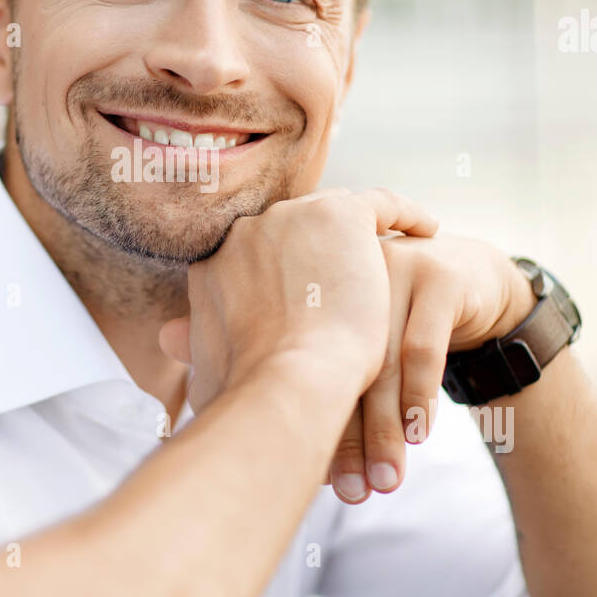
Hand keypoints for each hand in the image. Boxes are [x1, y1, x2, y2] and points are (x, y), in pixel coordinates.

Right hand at [158, 187, 439, 417]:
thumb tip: (171, 344)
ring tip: (389, 250)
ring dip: (356, 235)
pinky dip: (402, 213)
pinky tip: (425, 229)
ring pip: (332, 214)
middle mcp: (245, 232)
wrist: (289, 382)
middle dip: (314, 251)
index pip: (257, 256)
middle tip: (349, 275)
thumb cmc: (250, 394)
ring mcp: (291, 218)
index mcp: (213, 265)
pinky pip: (379, 203)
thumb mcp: (207, 370)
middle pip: (291, 230)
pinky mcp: (339, 216)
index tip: (309, 291)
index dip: (284, 271)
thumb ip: (195, 349)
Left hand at [326, 234, 537, 502]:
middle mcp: (346, 272)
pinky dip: (419, 398)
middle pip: (340, 367)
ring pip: (383, 364)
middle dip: (348, 440)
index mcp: (314, 289)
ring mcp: (394, 267)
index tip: (317, 480)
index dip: (312, 426)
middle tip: (353, 494)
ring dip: (385, 430)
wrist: (475, 280)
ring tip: (386, 480)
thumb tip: (302, 466)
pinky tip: (419, 436)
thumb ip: (336, 384)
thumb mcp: (366, 347)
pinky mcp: (439, 277)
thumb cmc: (405, 325)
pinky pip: (423, 349)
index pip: (306, 367)